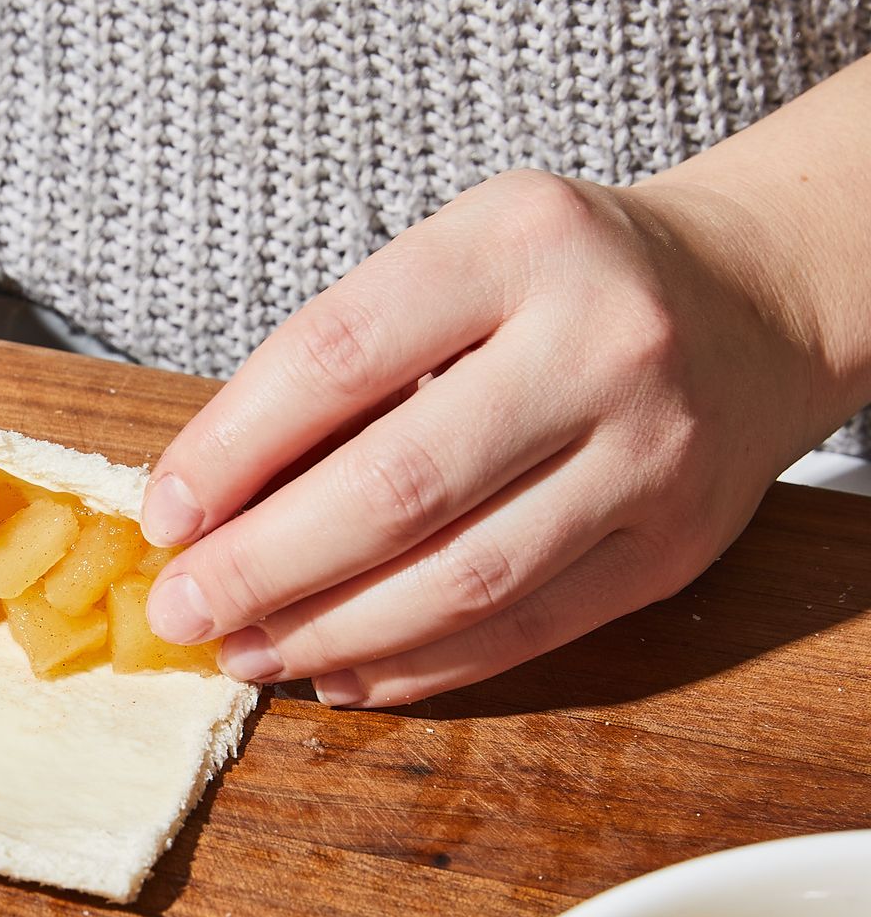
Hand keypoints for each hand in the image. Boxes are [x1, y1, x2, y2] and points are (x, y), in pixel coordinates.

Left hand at [139, 168, 842, 707]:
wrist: (755, 300)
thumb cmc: (560, 282)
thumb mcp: (455, 262)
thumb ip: (345, 361)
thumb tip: (209, 503)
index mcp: (515, 244)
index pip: (337, 356)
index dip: (230, 450)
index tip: (162, 515)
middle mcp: (598, 345)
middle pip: (396, 488)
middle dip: (264, 568)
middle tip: (181, 610)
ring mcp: (650, 454)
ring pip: (462, 580)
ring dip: (329, 633)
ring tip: (245, 653)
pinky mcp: (675, 549)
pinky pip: (526, 630)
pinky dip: (418, 665)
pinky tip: (340, 671)